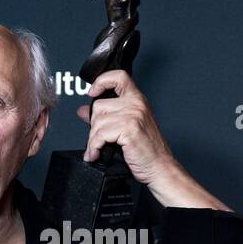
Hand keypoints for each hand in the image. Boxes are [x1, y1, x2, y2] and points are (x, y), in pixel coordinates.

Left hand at [76, 70, 177, 186]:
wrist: (159, 167)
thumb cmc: (147, 150)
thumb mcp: (126, 127)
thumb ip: (105, 116)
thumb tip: (83, 110)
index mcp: (137, 100)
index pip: (119, 77)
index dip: (102, 81)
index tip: (92, 92)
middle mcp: (136, 104)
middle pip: (99, 105)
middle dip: (93, 126)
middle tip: (97, 139)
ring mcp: (133, 115)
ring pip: (98, 122)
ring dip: (93, 140)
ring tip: (96, 149)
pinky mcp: (129, 129)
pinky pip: (100, 135)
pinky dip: (94, 147)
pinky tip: (96, 154)